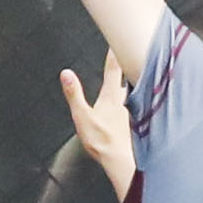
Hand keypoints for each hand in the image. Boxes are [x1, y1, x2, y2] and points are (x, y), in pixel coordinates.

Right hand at [60, 55, 135, 191]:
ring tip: (131, 79)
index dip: (113, 56)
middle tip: (130, 55)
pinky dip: (134, 103)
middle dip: (127, 67)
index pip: (113, 70)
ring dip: (131, 85)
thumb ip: (74, 94)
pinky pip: (135, 108)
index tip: (116, 43)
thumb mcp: (81, 115)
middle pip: (127, 79)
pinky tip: (132, 107)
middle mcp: (123, 102)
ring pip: (132, 93)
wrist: (120, 159)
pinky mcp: (133, 124)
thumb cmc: (101, 140)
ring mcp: (130, 113)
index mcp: (110, 97)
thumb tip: (66, 74)